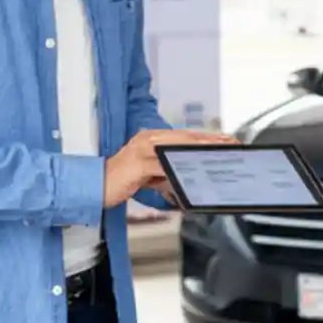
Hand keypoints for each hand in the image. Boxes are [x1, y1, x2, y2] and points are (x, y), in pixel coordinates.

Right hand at [103, 129, 238, 208]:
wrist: (92, 186)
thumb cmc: (118, 182)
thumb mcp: (148, 175)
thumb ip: (166, 172)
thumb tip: (187, 177)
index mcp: (150, 140)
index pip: (183, 137)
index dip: (205, 138)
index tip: (225, 140)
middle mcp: (147, 140)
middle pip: (184, 138)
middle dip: (209, 141)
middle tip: (230, 142)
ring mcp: (142, 149)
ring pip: (177, 147)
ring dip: (199, 150)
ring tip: (218, 152)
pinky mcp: (138, 162)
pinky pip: (163, 163)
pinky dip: (179, 166)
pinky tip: (192, 168)